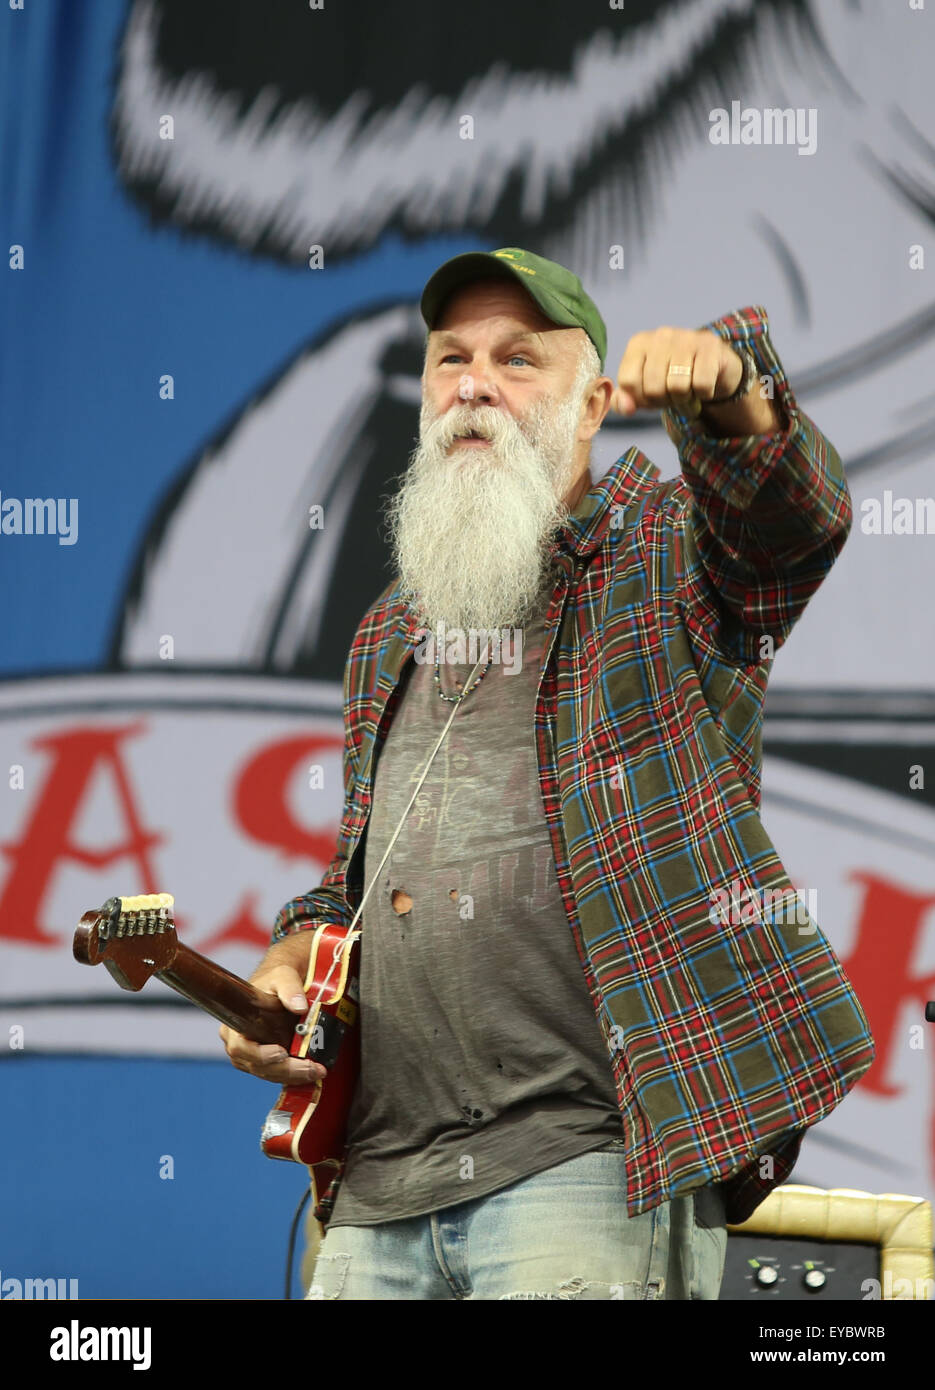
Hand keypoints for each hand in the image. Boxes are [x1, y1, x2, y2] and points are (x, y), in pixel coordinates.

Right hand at [219, 934, 327, 1086]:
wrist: (284, 982)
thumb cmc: (276, 977)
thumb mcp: (283, 976)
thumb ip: (290, 988)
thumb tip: (300, 1006)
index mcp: (235, 1024)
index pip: (240, 1048)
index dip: (259, 1055)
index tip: (281, 1053)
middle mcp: (241, 1043)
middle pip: (258, 1066)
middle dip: (286, 1070)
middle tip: (310, 1068)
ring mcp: (254, 1054)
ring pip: (270, 1074)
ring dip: (294, 1076)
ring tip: (317, 1070)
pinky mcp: (269, 1060)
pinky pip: (279, 1073)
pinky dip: (296, 1075)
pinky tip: (313, 1072)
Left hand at [610, 328, 742, 415]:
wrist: (714, 367)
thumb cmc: (672, 379)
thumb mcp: (643, 391)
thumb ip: (624, 400)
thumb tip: (625, 408)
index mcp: (638, 344)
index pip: (628, 382)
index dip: (641, 399)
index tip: (652, 395)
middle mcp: (660, 336)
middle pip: (654, 389)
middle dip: (665, 401)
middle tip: (674, 394)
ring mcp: (686, 338)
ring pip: (678, 387)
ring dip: (685, 399)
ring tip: (689, 389)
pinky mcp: (710, 346)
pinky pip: (701, 385)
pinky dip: (704, 393)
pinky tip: (703, 384)